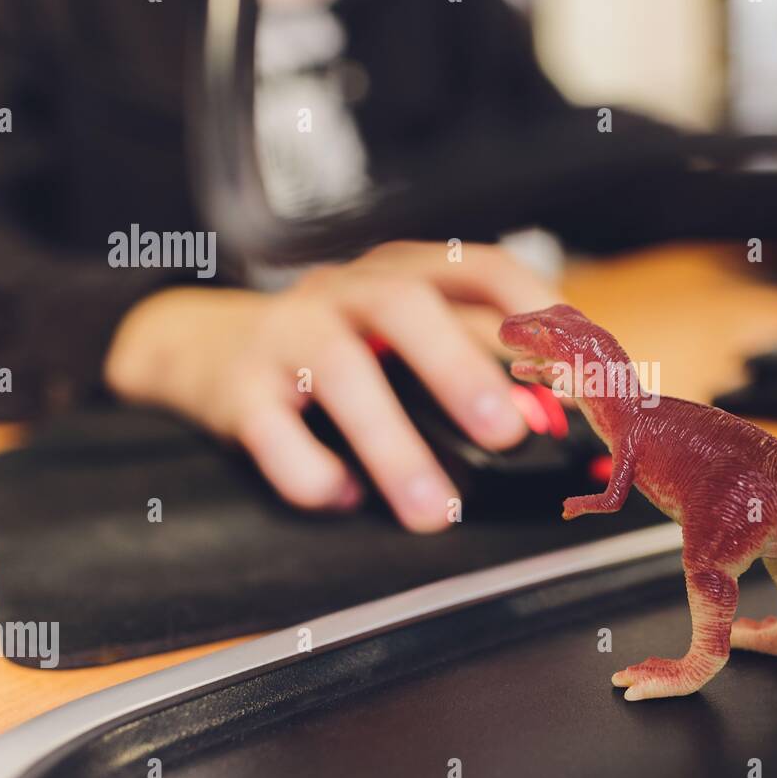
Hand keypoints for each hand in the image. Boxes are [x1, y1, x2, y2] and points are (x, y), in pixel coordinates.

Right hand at [104, 241, 555, 530]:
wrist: (207, 349)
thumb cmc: (335, 351)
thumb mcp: (404, 345)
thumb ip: (474, 369)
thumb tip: (554, 422)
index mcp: (402, 277)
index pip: (474, 267)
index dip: (528, 303)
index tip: (569, 353)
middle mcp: (347, 292)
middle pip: (405, 310)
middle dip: (460, 370)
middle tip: (506, 435)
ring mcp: (289, 332)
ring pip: (340, 372)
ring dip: (393, 445)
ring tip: (434, 510)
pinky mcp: (240, 385)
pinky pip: (270, 426)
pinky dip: (308, 468)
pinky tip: (341, 497)